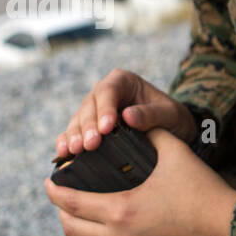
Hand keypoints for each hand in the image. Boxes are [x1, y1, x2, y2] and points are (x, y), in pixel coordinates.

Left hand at [45, 126, 235, 235]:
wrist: (232, 234)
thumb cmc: (204, 191)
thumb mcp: (175, 153)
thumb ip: (151, 132)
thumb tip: (135, 118)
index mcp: (121, 211)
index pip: (71, 203)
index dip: (54, 191)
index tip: (49, 180)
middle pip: (72, 229)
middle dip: (63, 211)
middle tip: (64, 196)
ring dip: (81, 232)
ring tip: (84, 215)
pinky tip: (108, 235)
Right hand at [55, 68, 194, 160]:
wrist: (171, 130)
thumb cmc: (171, 118)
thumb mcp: (169, 114)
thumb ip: (151, 114)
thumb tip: (127, 116)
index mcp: (123, 81)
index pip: (108, 92)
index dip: (105, 109)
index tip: (107, 129)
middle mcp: (104, 93)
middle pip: (89, 106)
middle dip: (87, 127)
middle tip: (90, 145)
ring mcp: (94, 110)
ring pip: (78, 120)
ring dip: (74, 136)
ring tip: (74, 151)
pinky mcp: (88, 128)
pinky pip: (73, 133)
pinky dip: (66, 142)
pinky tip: (63, 154)